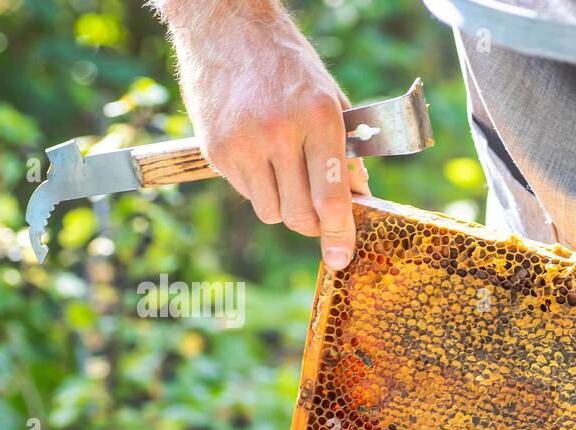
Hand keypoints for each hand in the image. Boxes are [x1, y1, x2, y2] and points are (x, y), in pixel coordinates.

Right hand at [153, 0, 369, 268]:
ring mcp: (243, 143)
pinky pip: (246, 193)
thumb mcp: (331, 99)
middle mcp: (280, 133)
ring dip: (284, 205)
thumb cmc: (289, 66)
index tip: (341, 258)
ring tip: (286, 171)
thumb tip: (360, 199)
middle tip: (319, 213)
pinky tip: (260, 154)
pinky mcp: (216, 149)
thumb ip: (347, 152)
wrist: (226, 24)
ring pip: (271, 212)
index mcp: (318, 118)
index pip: (331, 197)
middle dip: (313, 224)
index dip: (338, 234)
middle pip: (300, 216)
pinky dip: (258, 186)